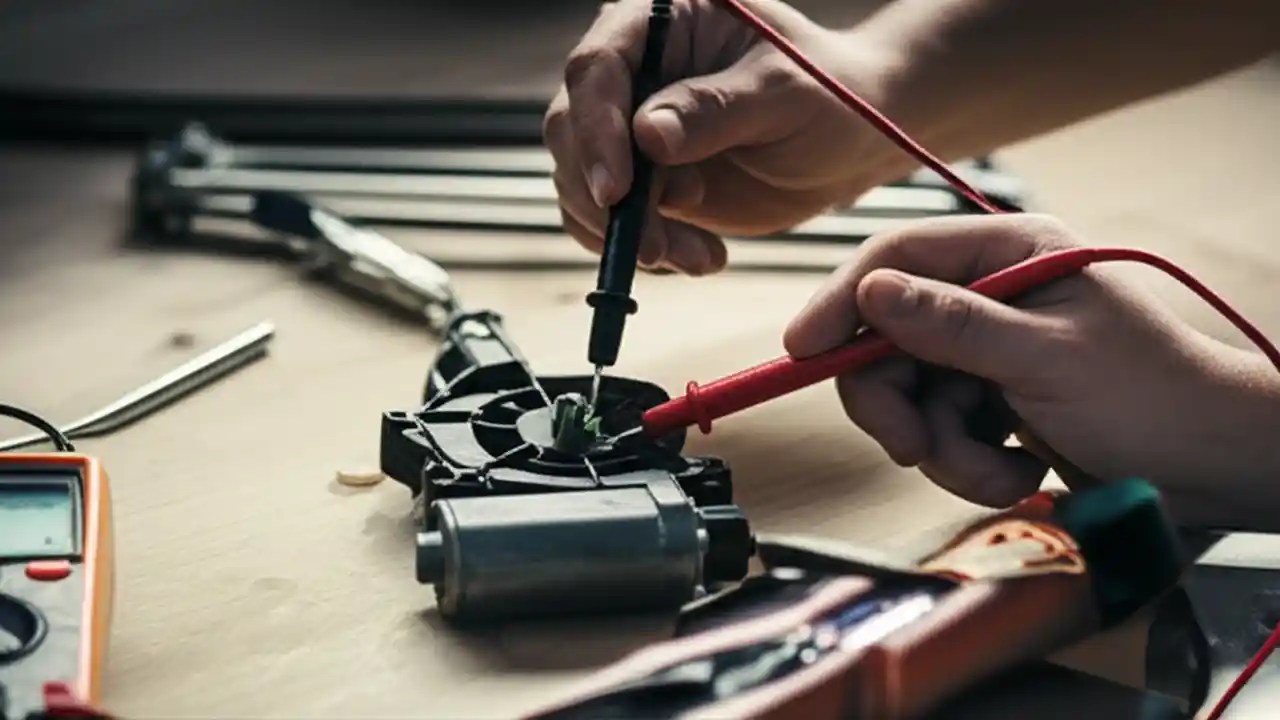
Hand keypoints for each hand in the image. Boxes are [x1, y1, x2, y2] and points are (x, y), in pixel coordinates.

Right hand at [543, 0, 913, 274]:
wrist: (851, 144)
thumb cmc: (831, 97)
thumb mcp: (784, 95)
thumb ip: (716, 110)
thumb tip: (647, 134)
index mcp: (661, 22)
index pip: (598, 66)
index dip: (597, 130)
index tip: (615, 191)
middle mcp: (633, 72)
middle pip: (573, 130)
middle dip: (606, 198)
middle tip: (654, 247)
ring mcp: (630, 130)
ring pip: (584, 184)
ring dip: (629, 235)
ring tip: (696, 257)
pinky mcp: (641, 183)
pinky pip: (610, 223)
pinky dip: (644, 252)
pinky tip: (700, 257)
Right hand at [784, 214, 1279, 527]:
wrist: (1213, 468)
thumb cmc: (1155, 397)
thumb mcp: (1045, 356)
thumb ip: (953, 324)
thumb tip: (872, 294)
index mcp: (1010, 254)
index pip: (896, 261)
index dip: (841, 304)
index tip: (803, 352)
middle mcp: (992, 294)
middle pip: (887, 339)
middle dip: (897, 402)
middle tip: (912, 447)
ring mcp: (989, 350)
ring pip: (909, 395)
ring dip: (943, 448)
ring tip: (996, 471)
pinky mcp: (991, 399)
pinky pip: (939, 431)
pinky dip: (967, 464)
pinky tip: (1015, 470)